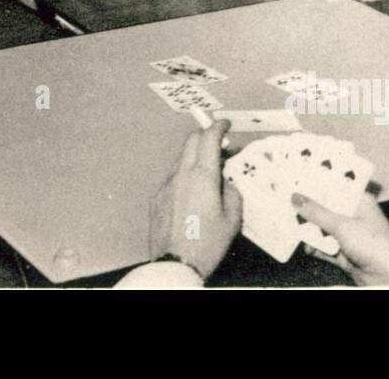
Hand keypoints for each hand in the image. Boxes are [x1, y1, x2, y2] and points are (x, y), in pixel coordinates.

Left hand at [149, 120, 242, 279]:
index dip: (218, 127)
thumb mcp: (232, 219)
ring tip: (209, 173)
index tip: (225, 124)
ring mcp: (166, 185)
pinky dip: (184, 176)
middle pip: (191, 141)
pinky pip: (172, 178)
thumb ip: (231, 192)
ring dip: (195, 157)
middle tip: (220, 146)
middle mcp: (181, 175)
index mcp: (202, 176)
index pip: (208, 138)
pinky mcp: (157, 198)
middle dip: (206, 137)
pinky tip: (193, 193)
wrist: (176, 263)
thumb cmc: (207, 244)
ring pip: (181, 159)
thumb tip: (225, 181)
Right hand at [293, 192, 388, 285]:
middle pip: (325, 208)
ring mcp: (349, 236)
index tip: (296, 181)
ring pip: (322, 229)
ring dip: (310, 231)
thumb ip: (318, 213)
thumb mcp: (342, 226)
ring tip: (293, 228)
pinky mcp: (345, 253)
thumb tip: (298, 199)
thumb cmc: (378, 248)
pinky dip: (315, 247)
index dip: (315, 184)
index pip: (333, 186)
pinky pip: (324, 247)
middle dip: (308, 210)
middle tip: (288, 204)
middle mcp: (354, 217)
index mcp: (360, 201)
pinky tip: (306, 246)